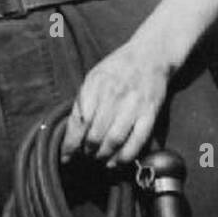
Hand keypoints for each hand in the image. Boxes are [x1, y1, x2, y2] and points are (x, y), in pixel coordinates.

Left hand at [60, 38, 172, 167]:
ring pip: (114, 141)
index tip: (66, 156)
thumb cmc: (118, 68)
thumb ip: (83, 101)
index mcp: (96, 85)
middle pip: (95, 135)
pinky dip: (125, 156)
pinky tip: (117, 161)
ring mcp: (133, 105)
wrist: (150, 55)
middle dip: (87, 151)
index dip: (71, 144)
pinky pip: (137, 141)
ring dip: (104, 155)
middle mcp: (114, 95)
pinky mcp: (150, 113)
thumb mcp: (94, 77)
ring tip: (99, 158)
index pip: (79, 122)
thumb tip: (72, 132)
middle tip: (86, 154)